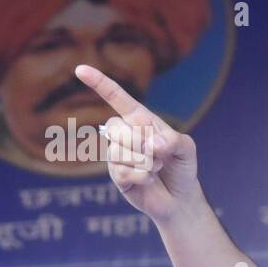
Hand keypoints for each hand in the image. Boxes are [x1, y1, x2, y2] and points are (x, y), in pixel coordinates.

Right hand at [73, 64, 203, 223]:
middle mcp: (124, 134)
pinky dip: (142, 176)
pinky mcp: (117, 175)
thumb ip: (174, 141)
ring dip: (145, 162)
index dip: (100, 83)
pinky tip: (149, 179)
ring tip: (156, 167)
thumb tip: (152, 143)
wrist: (180, 197)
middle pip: (115, 128)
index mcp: (140, 120)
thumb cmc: (181, 166)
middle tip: (158, 153)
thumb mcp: (187, 149)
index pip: (117, 98)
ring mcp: (117, 155)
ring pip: (117, 151)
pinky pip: (122, 171)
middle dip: (139, 142)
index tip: (80, 69)